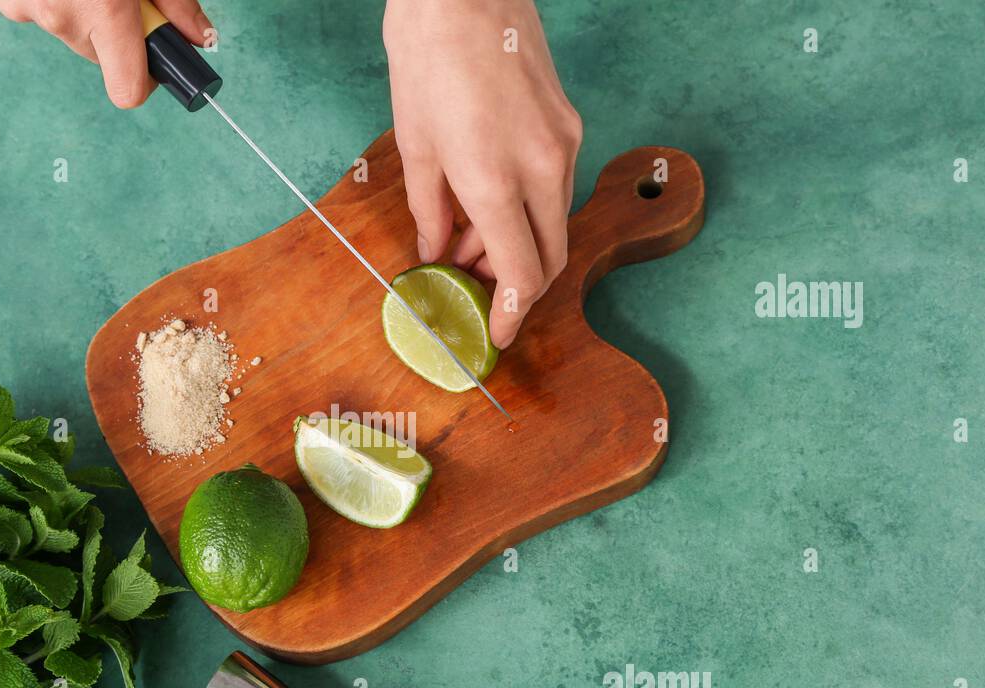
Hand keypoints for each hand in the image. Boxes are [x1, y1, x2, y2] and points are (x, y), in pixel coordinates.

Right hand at [0, 0, 213, 107]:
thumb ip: (174, 1)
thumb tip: (198, 37)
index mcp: (103, 10)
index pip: (128, 90)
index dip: (145, 79)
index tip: (155, 59)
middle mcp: (59, 16)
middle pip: (99, 55)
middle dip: (113, 30)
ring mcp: (21, 6)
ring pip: (66, 26)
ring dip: (78, 5)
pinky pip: (32, 4)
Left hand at [384, 0, 581, 347]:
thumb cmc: (429, 55)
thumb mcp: (415, 143)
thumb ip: (430, 209)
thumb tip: (437, 250)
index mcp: (496, 180)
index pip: (521, 274)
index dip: (509, 314)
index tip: (496, 336)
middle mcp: (543, 167)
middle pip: (548, 257)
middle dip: (512, 285)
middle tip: (473, 289)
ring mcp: (564, 143)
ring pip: (552, 223)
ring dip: (516, 245)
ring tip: (467, 239)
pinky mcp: (569, 124)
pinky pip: (554, 187)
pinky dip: (526, 210)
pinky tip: (488, 202)